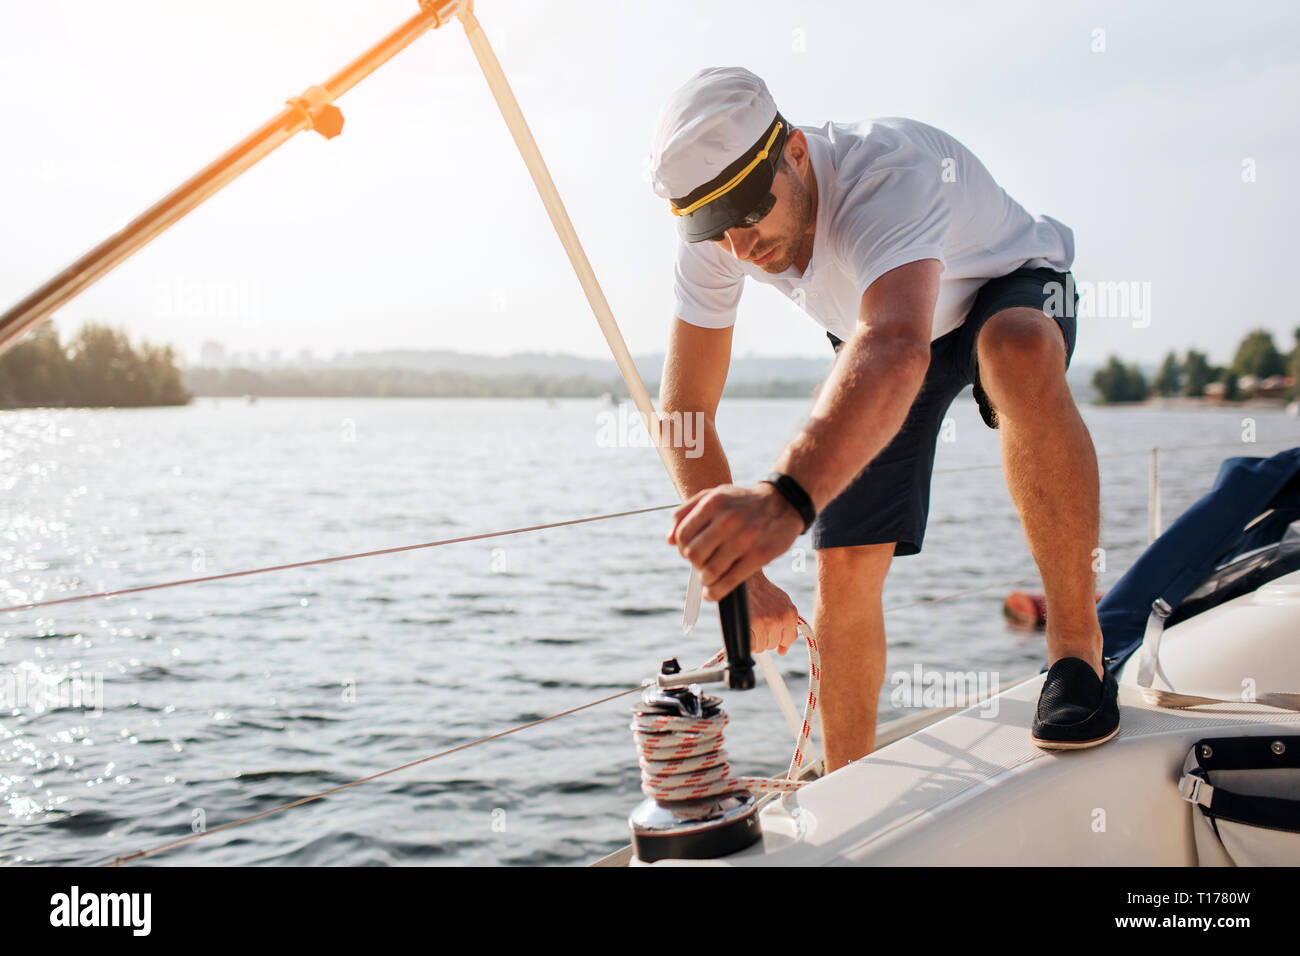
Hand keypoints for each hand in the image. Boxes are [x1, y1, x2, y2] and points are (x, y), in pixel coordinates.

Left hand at [666, 482, 804, 601]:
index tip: (689, 553)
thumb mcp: (715, 495)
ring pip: (709, 571)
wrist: (784, 502)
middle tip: (702, 565)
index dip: (682, 548)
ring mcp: (744, 538)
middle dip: (694, 564)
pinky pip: (729, 581)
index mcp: (713, 503)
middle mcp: (728, 520)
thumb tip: (668, 539)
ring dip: (705, 580)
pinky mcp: (759, 555)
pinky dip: (716, 592)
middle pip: (693, 555)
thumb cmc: (743, 502)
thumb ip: (687, 512)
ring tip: (708, 579)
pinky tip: (712, 594)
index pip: (682, 535)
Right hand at [745, 572, 800, 655]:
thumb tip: (782, 651)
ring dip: (754, 639)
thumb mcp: (782, 603)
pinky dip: (746, 642)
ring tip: (750, 622)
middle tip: (757, 622)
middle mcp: (779, 619)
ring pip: (761, 647)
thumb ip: (787, 626)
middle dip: (764, 637)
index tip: (769, 634)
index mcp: (790, 614)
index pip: (787, 639)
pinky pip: (750, 646)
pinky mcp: (749, 624)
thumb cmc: (762, 591)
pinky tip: (745, 628)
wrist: (746, 578)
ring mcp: (764, 622)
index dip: (777, 638)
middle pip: (772, 644)